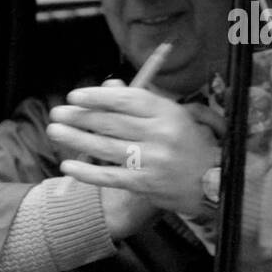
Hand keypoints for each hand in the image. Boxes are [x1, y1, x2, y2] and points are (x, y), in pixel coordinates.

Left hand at [47, 84, 221, 217]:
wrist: (216, 182)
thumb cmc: (187, 144)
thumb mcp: (171, 116)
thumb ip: (139, 102)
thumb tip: (108, 87)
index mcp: (167, 112)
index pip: (127, 100)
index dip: (98, 97)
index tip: (74, 95)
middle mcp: (161, 134)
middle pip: (112, 123)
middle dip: (80, 117)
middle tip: (57, 113)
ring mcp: (153, 160)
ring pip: (106, 147)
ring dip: (76, 139)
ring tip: (55, 132)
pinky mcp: (146, 184)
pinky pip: (110, 176)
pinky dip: (87, 171)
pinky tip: (68, 166)